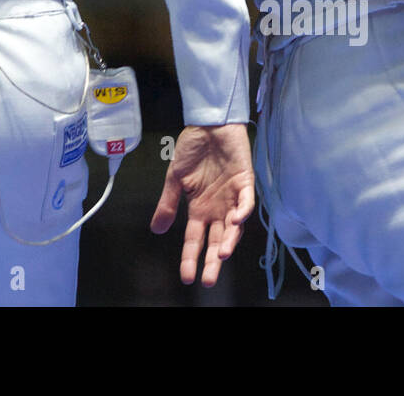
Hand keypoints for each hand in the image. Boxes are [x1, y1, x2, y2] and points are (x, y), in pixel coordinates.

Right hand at [150, 123, 255, 286]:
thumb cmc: (193, 148)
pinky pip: (247, 202)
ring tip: (221, 255)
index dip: (190, 257)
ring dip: (229, 241)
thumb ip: (168, 204)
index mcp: (200, 208)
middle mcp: (218, 208)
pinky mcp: (245, 182)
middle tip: (208, 280)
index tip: (186, 276)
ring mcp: (233, 197)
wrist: (208, 123)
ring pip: (234, 227)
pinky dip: (243, 212)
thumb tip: (156, 230)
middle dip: (213, 261)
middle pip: (216, 240)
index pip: (195, 239)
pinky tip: (235, 221)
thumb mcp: (175, 178)